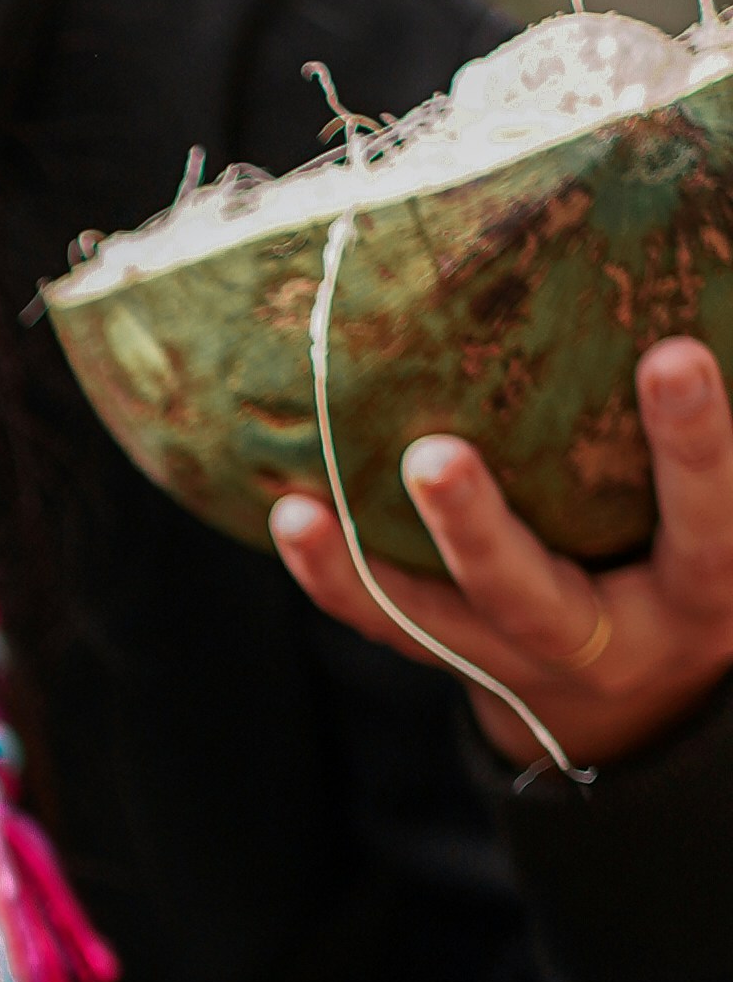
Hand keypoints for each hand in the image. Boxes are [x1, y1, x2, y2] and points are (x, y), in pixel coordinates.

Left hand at [272, 328, 732, 769]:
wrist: (650, 697)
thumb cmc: (694, 555)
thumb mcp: (721, 515)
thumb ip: (702, 450)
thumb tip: (709, 285)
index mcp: (704, 592)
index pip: (708, 517)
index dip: (693, 443)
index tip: (673, 354)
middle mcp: (612, 643)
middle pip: (536, 598)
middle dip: (480, 531)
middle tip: (433, 459)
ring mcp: (526, 665)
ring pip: (443, 625)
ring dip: (369, 568)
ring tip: (302, 508)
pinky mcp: (465, 664)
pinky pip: (392, 628)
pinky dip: (336, 579)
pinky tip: (292, 516)